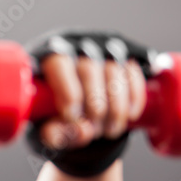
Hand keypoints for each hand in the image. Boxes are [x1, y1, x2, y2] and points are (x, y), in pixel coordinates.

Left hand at [32, 31, 149, 151]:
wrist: (76, 111)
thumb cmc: (52, 117)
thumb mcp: (47, 130)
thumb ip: (56, 134)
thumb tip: (84, 131)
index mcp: (45, 58)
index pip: (58, 64)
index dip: (68, 92)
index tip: (72, 117)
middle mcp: (75, 46)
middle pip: (89, 69)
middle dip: (94, 105)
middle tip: (94, 131)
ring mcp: (103, 47)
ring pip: (114, 70)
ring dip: (116, 106)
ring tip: (110, 131)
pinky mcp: (126, 53)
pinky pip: (134, 71)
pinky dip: (134, 96)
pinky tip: (130, 115)